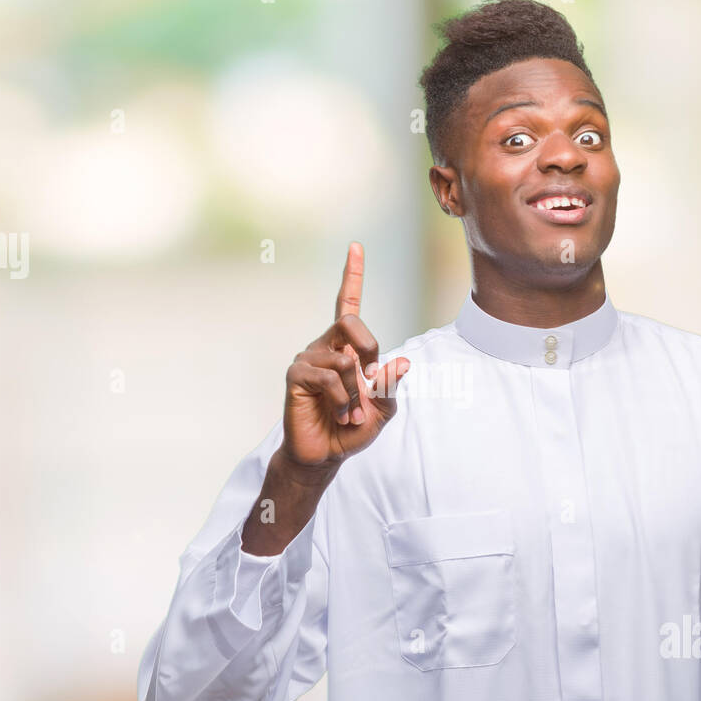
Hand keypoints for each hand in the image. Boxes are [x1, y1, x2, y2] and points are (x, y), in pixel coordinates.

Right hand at [281, 242, 409, 473]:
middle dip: (369, 350)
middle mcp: (326, 346)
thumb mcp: (384, 409)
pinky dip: (342, 400)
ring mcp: (308, 358)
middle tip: (371, 382)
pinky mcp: (296, 376)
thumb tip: (403, 361)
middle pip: (350, 321)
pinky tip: (339, 413)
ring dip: (356, 393)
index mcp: (348, 347)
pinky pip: (328, 377)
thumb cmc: (352, 427)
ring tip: (350, 413)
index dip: (352, 275)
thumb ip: (392, 386)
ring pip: (344, 360)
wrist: (326, 454)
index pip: (349, 303)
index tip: (355, 246)